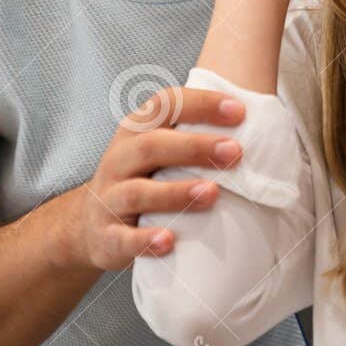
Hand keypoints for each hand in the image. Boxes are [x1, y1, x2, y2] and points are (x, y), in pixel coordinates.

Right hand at [70, 87, 246, 270]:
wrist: (88, 225)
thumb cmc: (140, 180)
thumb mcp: (154, 151)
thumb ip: (189, 136)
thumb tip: (257, 127)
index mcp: (134, 131)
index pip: (163, 104)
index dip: (200, 104)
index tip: (240, 110)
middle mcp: (118, 159)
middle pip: (152, 145)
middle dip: (195, 147)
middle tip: (236, 152)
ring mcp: (109, 199)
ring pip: (138, 192)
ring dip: (177, 193)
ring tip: (213, 193)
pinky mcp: (106, 236)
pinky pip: (123, 239)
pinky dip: (145, 241)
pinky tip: (169, 241)